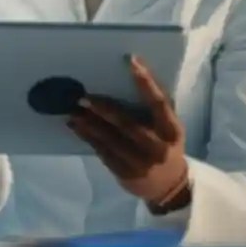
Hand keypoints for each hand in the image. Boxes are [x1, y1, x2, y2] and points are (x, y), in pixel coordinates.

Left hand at [67, 55, 190, 211]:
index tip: (131, 61)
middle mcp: (158, 147)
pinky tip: (75, 126)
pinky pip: (102, 152)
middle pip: (128, 124)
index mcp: (172, 131)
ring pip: (110, 139)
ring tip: (73, 110)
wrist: (169, 186)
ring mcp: (141, 162)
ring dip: (89, 123)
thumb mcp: (168, 128)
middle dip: (104, 109)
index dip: (146, 82)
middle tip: (83, 96)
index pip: (159, 103)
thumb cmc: (165, 144)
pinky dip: (87, 137)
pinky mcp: (125, 173)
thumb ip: (154, 110)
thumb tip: (127, 78)